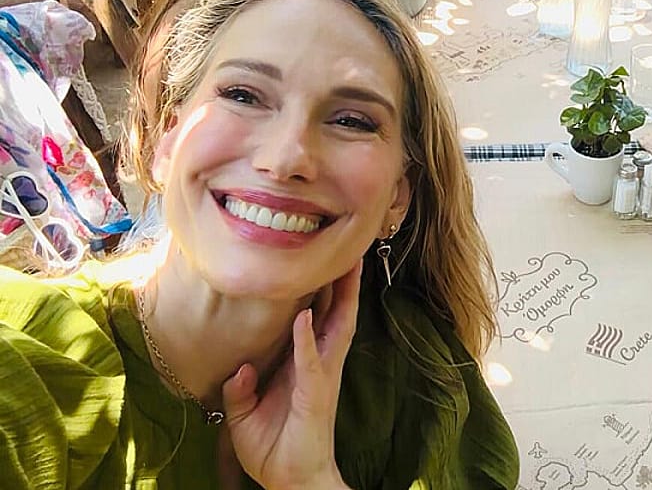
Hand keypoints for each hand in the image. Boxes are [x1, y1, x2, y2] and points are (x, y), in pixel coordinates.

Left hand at [223, 262, 361, 489]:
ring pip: (337, 327)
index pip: (317, 318)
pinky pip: (312, 360)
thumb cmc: (273, 450)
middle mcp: (320, 363)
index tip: (326, 260)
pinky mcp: (316, 392)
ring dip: (341, 296)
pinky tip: (304, 317)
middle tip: (349, 248)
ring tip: (347, 266)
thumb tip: (238, 368)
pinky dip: (307, 337)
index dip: (325, 290)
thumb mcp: (243, 416)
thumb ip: (239, 389)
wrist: (290, 482)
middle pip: (336, 313)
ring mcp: (321, 375)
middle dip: (344, 281)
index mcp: (305, 364)